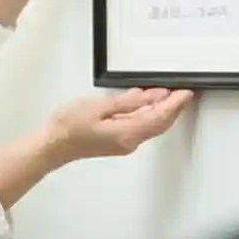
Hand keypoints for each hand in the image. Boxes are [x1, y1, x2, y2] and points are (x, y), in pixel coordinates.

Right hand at [43, 87, 193, 165]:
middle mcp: (130, 142)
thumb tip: (149, 97)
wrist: (53, 146)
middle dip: (173, 108)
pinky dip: (148, 114)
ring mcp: (124, 143)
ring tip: (169, 95)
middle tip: (183, 92)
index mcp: (127, 133)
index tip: (186, 93)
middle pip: (159, 124)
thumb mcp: (98, 107)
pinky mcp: (117, 141)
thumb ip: (126, 102)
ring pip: (151, 126)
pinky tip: (147, 104)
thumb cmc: (70, 126)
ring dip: (161, 111)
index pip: (159, 118)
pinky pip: (140, 127)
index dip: (175, 105)